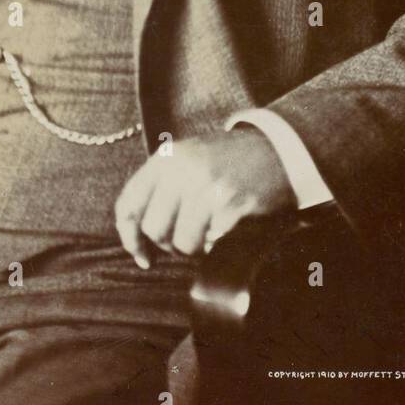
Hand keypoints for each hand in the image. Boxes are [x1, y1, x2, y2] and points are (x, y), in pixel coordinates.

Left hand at [114, 127, 295, 267]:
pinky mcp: (230, 202)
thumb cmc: (228, 161)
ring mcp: (206, 185)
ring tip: (208, 236)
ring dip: (195, 248)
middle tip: (187, 240)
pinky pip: (211, 241)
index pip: (128, 205)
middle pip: (154, 228)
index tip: (142, 256)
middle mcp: (181, 169)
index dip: (130, 237)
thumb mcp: (187, 160)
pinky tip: (226, 229)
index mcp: (165, 158)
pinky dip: (217, 243)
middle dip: (169, 244)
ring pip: (182, 241)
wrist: (277, 149)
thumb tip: (137, 239)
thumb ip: (160, 189)